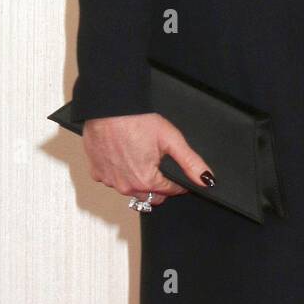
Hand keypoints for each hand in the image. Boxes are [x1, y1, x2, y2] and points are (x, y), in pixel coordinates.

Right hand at [81, 113, 214, 207]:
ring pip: (131, 190)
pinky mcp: (97, 173)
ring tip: (144, 158)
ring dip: (139, 181)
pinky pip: (113, 180)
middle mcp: (126, 187)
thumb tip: (207, 179)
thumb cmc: (137, 120)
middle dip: (160, 186)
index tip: (180, 175)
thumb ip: (190, 162)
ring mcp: (109, 181)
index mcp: (146, 181)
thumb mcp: (171, 139)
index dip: (179, 183)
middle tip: (162, 164)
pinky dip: (120, 173)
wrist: (109, 108)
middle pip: (151, 196)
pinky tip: (125, 156)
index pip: (171, 192)